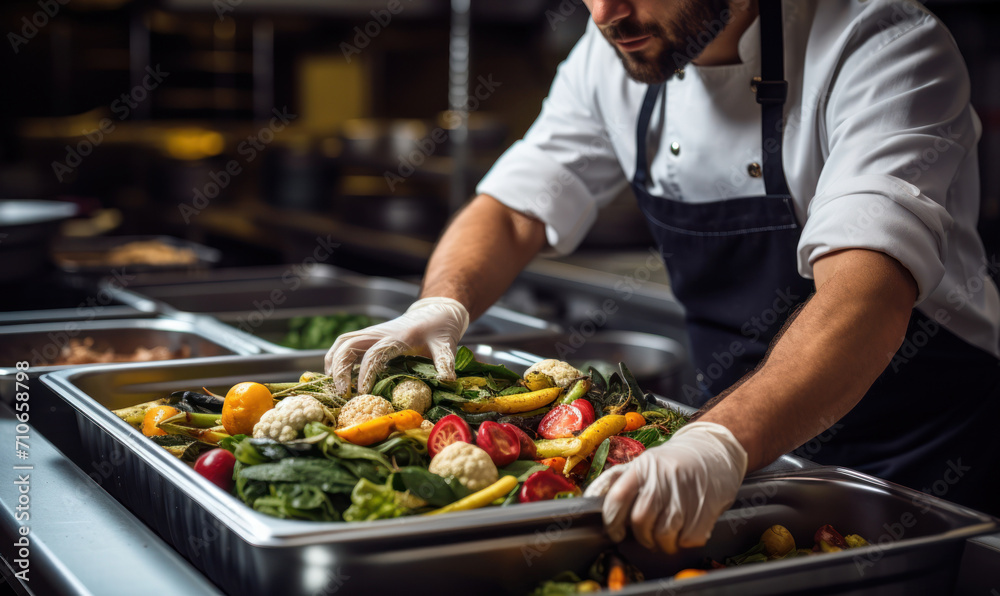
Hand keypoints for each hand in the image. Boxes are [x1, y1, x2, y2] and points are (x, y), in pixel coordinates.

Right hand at [324, 297, 469, 394]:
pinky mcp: (370, 336)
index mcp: (399, 336)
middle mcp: (381, 332)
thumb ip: (445, 361)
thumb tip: (448, 380)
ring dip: (334, 361)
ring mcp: (373, 332)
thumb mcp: (446, 344)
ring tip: (333, 385)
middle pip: (350, 344)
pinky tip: (334, 374)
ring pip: (343, 341)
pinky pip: (346, 342)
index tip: (362, 391)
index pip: (375, 353)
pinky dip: (336, 356)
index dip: (366, 372)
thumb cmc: (440, 329)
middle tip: (342, 392)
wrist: (435, 311)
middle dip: (341, 368)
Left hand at [584, 421, 746, 552]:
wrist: (714, 450)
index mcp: (643, 467)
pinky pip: (689, 539)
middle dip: (641, 536)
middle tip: (645, 537)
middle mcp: (662, 479)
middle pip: (640, 519)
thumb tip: (592, 498)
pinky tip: (685, 531)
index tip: (615, 533)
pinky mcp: (707, 508)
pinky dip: (684, 542)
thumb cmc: (673, 463)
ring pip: (664, 534)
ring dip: (662, 544)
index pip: (617, 497)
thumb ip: (621, 480)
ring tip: (664, 538)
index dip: (612, 521)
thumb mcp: (645, 463)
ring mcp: (685, 493)